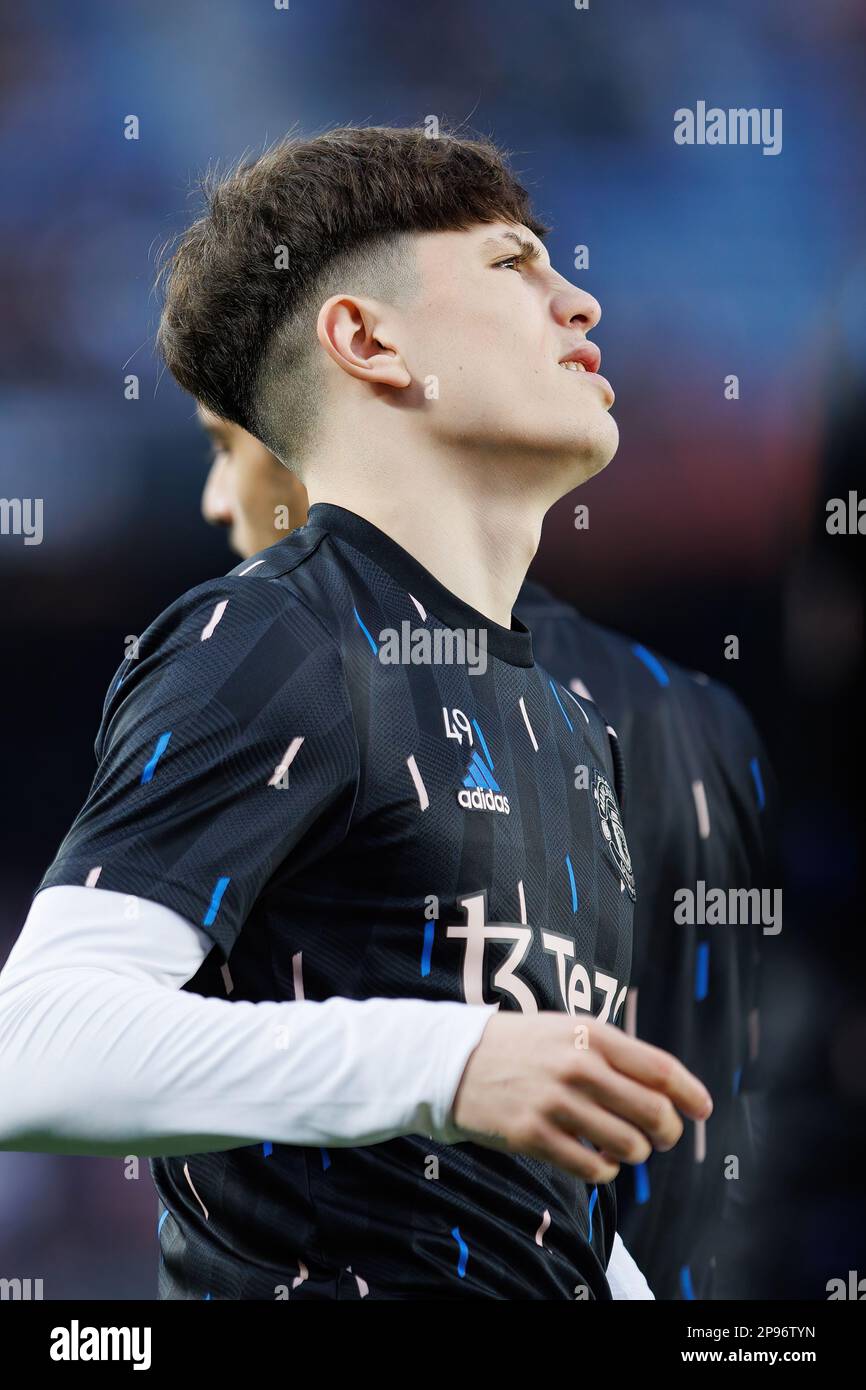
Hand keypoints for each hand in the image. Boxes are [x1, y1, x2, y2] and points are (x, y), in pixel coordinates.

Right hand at [450, 1010, 711, 1182]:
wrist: (453, 1060)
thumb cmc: (521, 1046)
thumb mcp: (567, 1030)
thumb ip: (613, 1053)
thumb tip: (668, 1089)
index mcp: (590, 1035)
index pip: (660, 1069)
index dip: (690, 1093)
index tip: (704, 1109)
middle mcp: (577, 1066)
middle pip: (653, 1112)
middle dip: (667, 1131)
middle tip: (660, 1136)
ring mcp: (555, 1102)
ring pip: (628, 1145)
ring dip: (634, 1153)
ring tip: (623, 1147)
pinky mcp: (533, 1136)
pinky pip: (593, 1168)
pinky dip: (605, 1170)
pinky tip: (598, 1161)